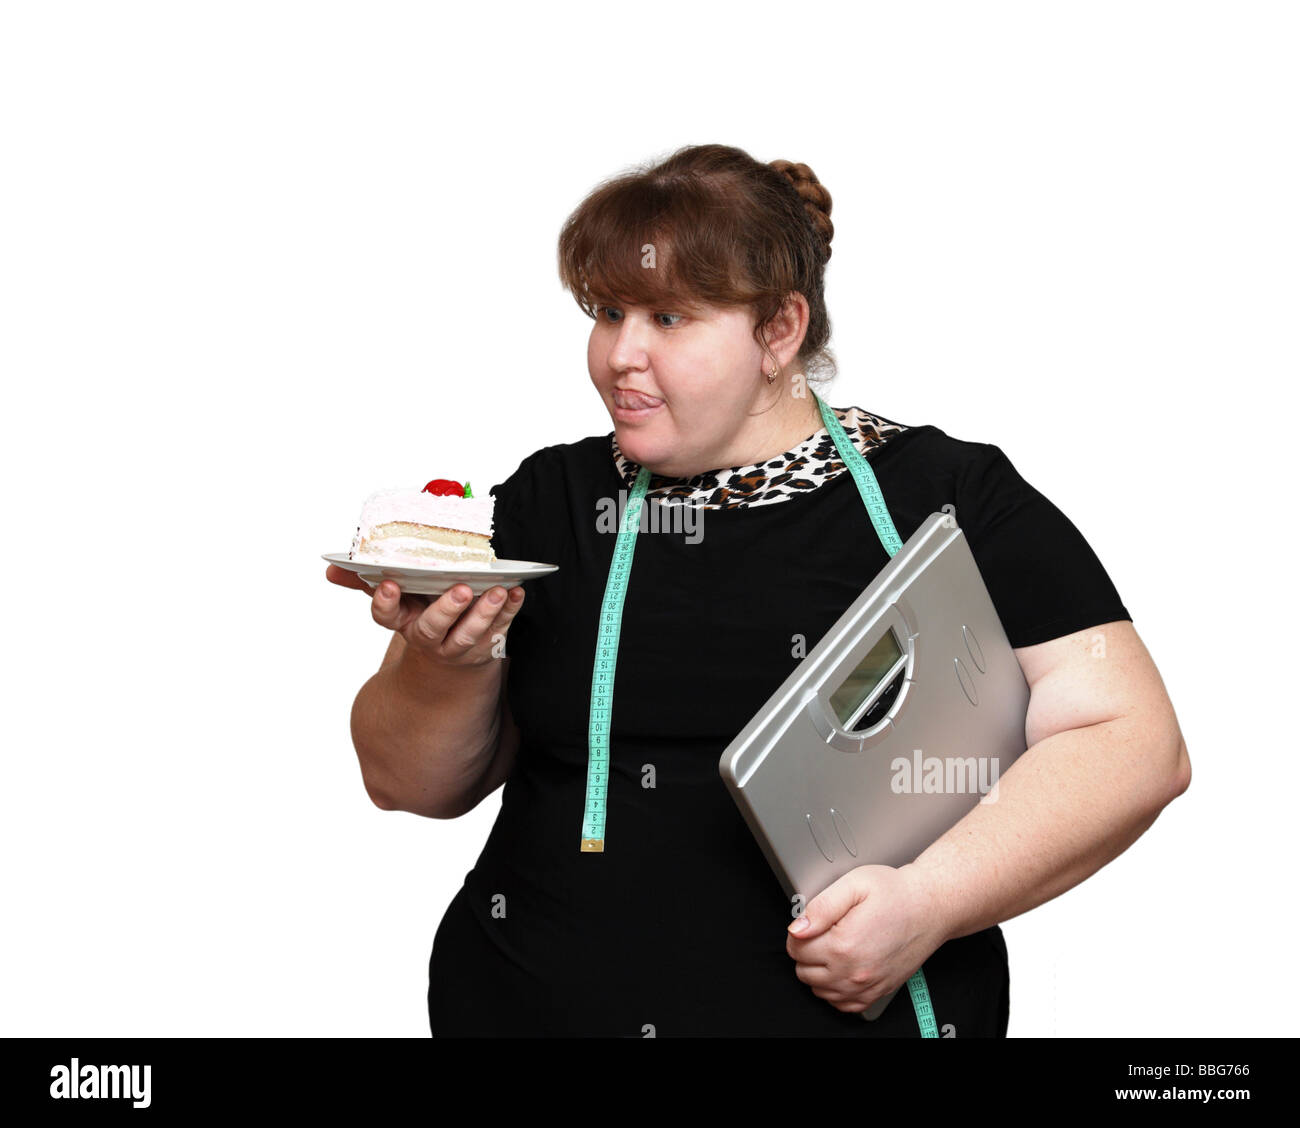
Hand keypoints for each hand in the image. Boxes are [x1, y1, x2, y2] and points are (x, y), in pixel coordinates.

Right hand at [325, 564, 524, 669]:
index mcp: (403, 621)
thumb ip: (367, 581)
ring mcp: (458, 646)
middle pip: (433, 628)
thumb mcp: (395, 598)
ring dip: (485, 613)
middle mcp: (428, 637)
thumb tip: (331, 567)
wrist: (448, 662)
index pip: (387, 616)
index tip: (389, 584)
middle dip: (446, 610)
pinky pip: (500, 629)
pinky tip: (517, 592)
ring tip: (497, 591)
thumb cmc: (420, 614)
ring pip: (469, 634)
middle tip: (460, 590)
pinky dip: (510, 611)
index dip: (386, 602)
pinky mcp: (486, 646)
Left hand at [785, 863, 948, 1013]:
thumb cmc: (896, 893)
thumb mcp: (854, 885)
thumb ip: (821, 907)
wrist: (930, 907)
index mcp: (843, 944)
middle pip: (804, 972)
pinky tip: (842, 969)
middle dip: (807, 952)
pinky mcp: (878, 992)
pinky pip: (843, 1005)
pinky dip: (836, 990)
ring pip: (820, 991)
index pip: (796, 949)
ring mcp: (867, 986)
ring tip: (834, 947)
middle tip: (823, 933)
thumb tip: (798, 929)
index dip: (799, 933)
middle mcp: (854, 972)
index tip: (810, 924)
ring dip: (819, 972)